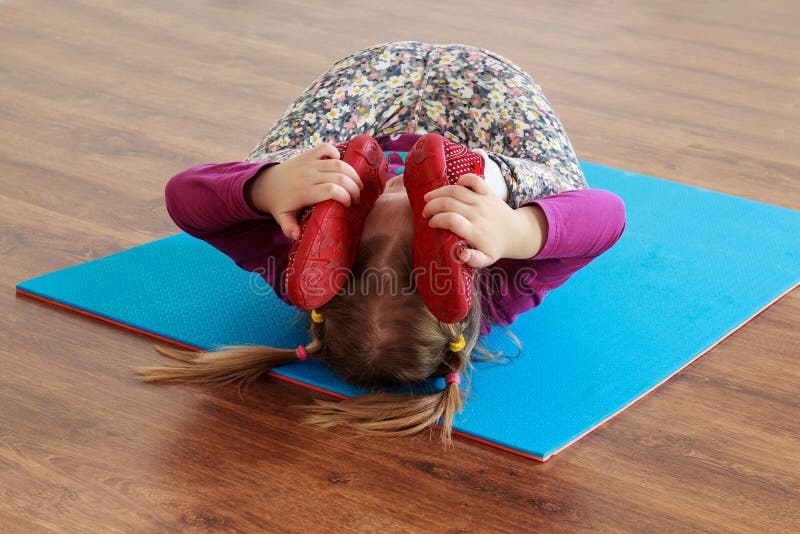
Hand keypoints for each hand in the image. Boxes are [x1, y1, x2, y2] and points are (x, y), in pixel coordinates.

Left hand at [248, 143, 363, 239]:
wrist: (266, 184)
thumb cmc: (280, 204)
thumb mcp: (283, 218)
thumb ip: (289, 228)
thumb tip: (297, 236)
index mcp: (305, 192)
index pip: (332, 190)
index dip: (346, 196)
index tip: (349, 206)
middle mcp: (308, 175)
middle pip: (339, 177)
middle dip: (354, 188)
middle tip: (358, 198)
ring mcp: (309, 163)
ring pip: (338, 163)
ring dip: (352, 173)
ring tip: (358, 185)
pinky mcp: (308, 155)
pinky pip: (326, 148)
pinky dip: (336, 152)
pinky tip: (340, 164)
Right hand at [421, 173, 544, 267]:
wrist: (516, 233)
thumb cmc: (495, 247)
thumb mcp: (485, 260)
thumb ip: (472, 260)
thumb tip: (460, 254)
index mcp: (476, 231)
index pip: (451, 220)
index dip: (437, 220)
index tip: (430, 224)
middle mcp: (478, 213)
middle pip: (449, 203)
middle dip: (432, 206)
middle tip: (425, 213)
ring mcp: (483, 201)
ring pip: (456, 190)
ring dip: (438, 192)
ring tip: (428, 199)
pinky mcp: (488, 192)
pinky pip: (474, 180)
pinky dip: (463, 179)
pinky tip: (454, 185)